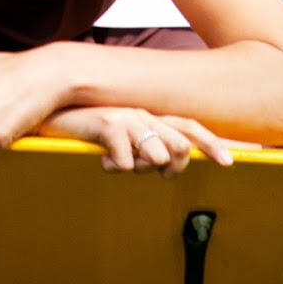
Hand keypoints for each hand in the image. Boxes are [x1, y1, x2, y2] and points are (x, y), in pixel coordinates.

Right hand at [45, 105, 233, 175]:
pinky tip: (102, 161)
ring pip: (157, 156)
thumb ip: (145, 148)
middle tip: (152, 172)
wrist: (52, 112)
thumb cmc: (88, 131)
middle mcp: (143, 113)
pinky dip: (116, 168)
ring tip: (119, 163)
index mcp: (148, 116)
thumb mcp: (121, 138)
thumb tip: (166, 166)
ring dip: (140, 168)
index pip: (188, 126)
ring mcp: (127, 117)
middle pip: (180, 147)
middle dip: (170, 168)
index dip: (211, 143)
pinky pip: (127, 161)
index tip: (230, 162)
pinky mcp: (108, 124)